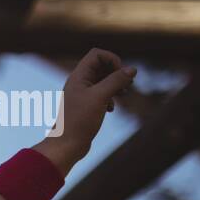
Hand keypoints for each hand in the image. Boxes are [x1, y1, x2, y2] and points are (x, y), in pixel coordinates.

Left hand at [37, 48, 135, 174]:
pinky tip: (110, 109)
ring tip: (122, 95)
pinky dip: (110, 98)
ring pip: (103, 81)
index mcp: (78, 77)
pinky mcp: (86, 107)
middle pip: (102, 66)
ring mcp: (82, 95)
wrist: (67, 145)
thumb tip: (132, 69)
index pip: (97, 54)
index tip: (120, 74)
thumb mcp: (101, 97)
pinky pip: (101, 95)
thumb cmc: (80, 120)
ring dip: (115, 85)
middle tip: (126, 86)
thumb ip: (116, 80)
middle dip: (116, 73)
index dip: (112, 59)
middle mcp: (79, 83)